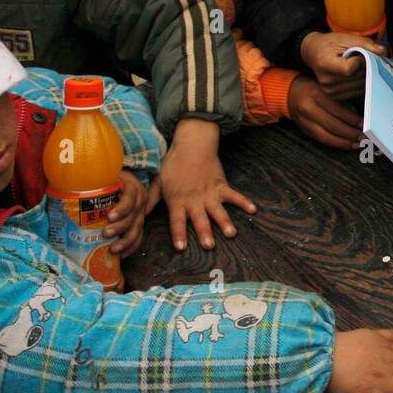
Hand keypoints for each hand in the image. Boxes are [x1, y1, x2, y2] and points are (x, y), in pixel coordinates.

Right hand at [104, 170, 160, 256]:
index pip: (137, 233)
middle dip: (125, 240)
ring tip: (107, 232)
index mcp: (136, 214)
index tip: (122, 256)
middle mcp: (140, 205)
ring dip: (120, 226)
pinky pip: (129, 199)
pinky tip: (111, 215)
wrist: (102, 169)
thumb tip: (91, 247)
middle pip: (136, 226)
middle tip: (112, 249)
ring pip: (133, 215)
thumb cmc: (101, 192)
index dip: (131, 245)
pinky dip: (121, 209)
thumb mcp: (104, 210)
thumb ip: (103, 224)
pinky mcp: (132, 184)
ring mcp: (138, 195)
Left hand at [160, 118, 255, 250]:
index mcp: (178, 200)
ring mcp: (209, 193)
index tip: (181, 247)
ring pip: (218, 210)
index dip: (179, 234)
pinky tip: (253, 209)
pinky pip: (234, 195)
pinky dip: (243, 201)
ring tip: (231, 233)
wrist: (192, 145)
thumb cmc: (173, 164)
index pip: (177, 221)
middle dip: (204, 233)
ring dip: (224, 222)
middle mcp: (194, 199)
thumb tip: (139, 214)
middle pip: (199, 219)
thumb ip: (150, 199)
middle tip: (209, 245)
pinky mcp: (221, 185)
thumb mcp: (158, 182)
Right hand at [288, 76, 364, 149]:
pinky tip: (346, 144)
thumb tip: (359, 116)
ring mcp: (304, 121)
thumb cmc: (313, 87)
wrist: (289, 93)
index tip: (365, 124)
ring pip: (326, 136)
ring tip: (357, 144)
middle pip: (332, 125)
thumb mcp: (328, 87)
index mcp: (315, 93)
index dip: (352, 119)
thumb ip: (342, 100)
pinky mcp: (304, 130)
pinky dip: (335, 143)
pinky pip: (321, 139)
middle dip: (350, 133)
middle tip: (364, 137)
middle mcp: (308, 108)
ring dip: (343, 142)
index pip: (337, 110)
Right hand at [299, 32, 385, 98]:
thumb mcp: (346, 38)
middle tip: (368, 59)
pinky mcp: (335, 96)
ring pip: (359, 86)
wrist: (313, 52)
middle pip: (356, 78)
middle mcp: (326, 80)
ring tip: (362, 66)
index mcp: (324, 63)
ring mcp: (330, 90)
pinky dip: (362, 83)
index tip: (361, 54)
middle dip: (367, 68)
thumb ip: (365, 44)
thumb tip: (383, 51)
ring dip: (367, 76)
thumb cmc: (330, 43)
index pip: (349, 69)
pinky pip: (357, 92)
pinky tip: (359, 74)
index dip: (360, 61)